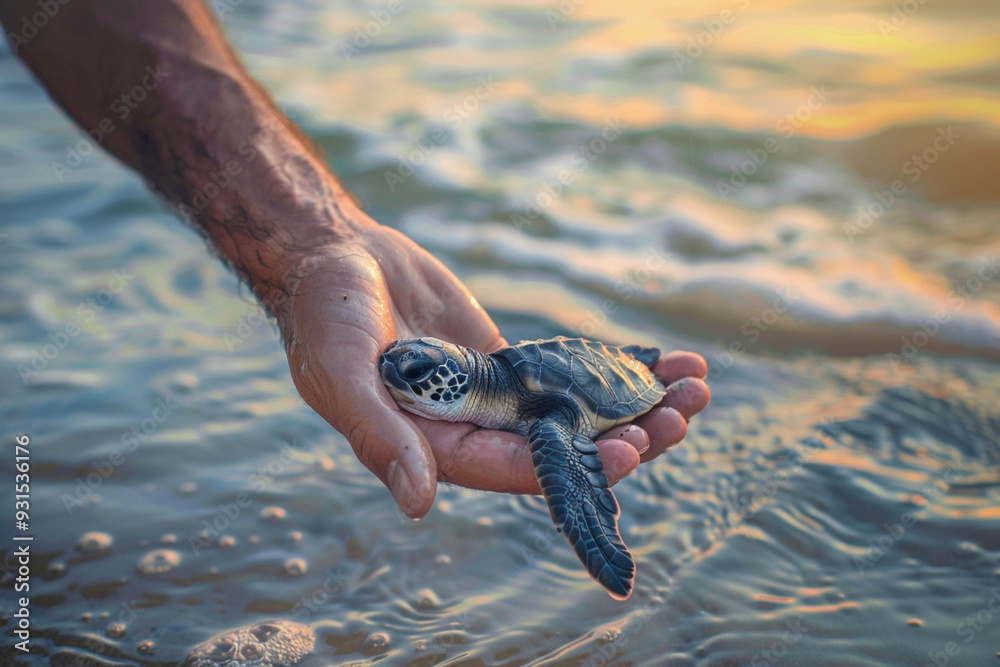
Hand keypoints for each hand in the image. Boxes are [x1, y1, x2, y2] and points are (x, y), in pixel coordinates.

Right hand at [278, 222, 709, 518]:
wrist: (335, 258)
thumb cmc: (325, 316)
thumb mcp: (345, 372)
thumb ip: (379, 435)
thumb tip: (417, 504)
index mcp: (434, 449)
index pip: (515, 470)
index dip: (575, 466)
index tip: (631, 449)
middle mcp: (472, 430)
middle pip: (561, 447)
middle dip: (626, 435)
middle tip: (682, 411)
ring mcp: (496, 395)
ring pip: (576, 411)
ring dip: (635, 401)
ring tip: (697, 382)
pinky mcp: (510, 360)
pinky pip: (569, 369)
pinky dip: (614, 364)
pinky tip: (664, 357)